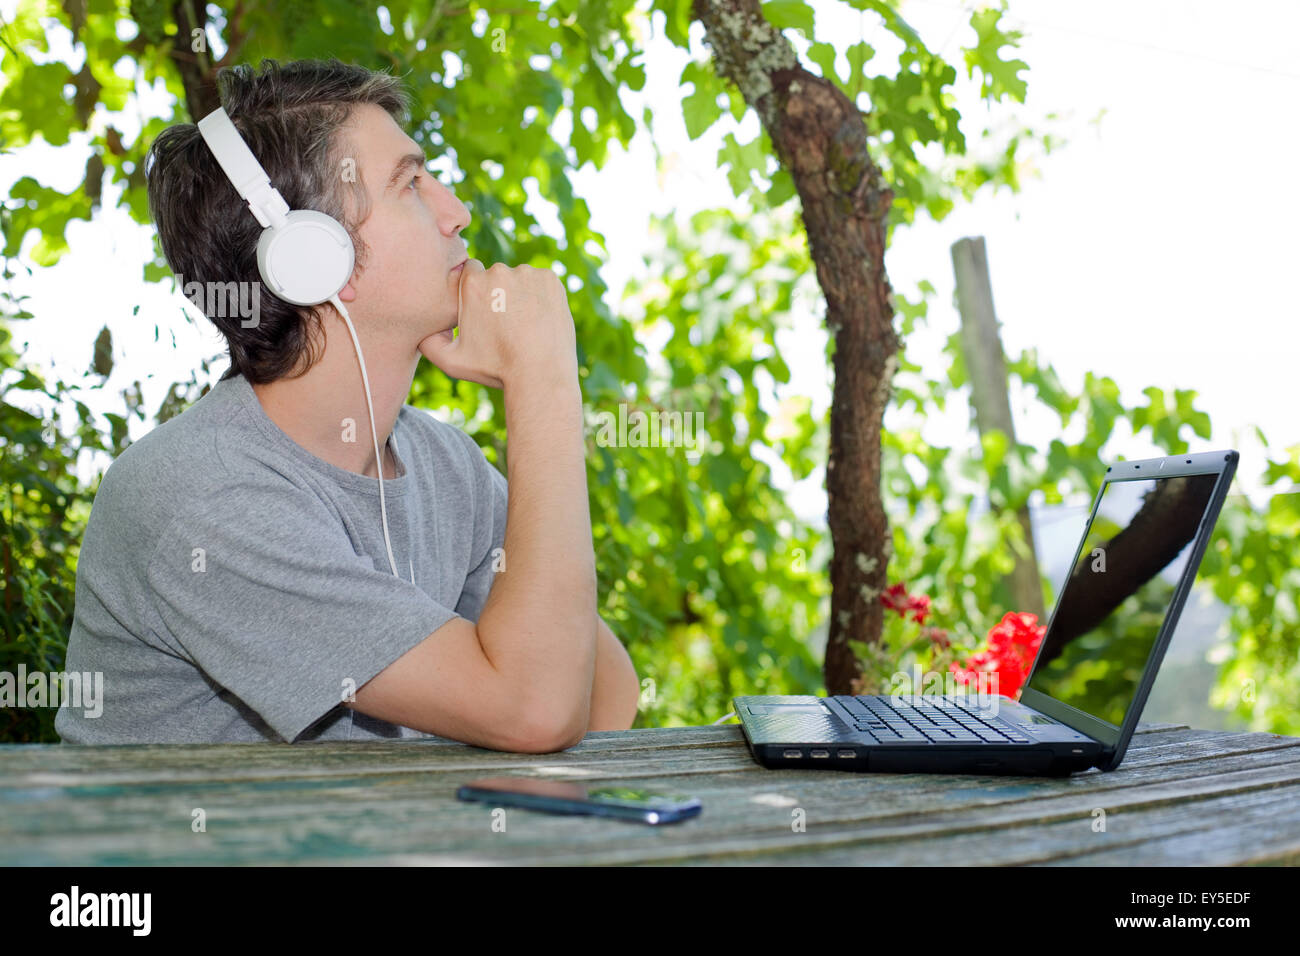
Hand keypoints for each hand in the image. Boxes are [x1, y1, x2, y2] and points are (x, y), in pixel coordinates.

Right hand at [418, 259, 577, 390]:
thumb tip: (423, 324)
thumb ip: (427, 341)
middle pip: (495, 275)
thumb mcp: (451, 361)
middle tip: (505, 324)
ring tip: (524, 324)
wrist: (540, 374)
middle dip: (498, 293)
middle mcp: (499, 272)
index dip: (476, 292)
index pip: (470, 272)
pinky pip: (540, 282)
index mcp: (473, 284)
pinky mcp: (551, 279)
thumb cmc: (494, 369)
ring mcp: (528, 273)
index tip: (484, 312)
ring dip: (519, 294)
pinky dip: (540, 296)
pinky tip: (539, 320)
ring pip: (519, 279)